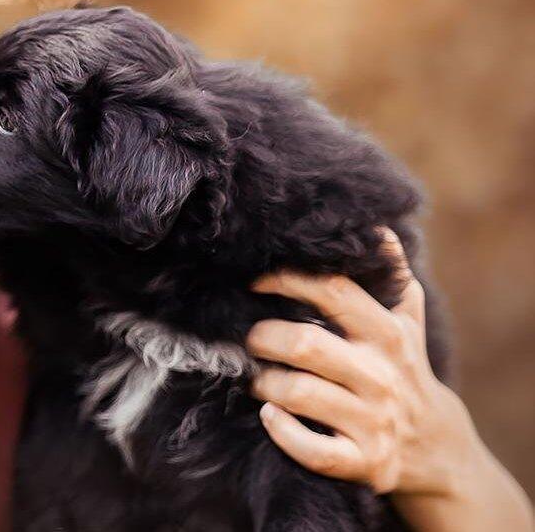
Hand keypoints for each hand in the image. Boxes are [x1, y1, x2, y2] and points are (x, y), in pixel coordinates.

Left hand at [246, 229, 531, 530]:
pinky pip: (313, 449)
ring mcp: (372, 421)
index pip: (333, 293)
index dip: (288, 279)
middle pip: (307, 345)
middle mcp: (381, 376)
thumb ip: (390, 277)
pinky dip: (283, 431)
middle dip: (265, 337)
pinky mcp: (364, 462)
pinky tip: (269, 415)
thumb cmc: (405, 372)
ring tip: (256, 378)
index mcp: (388, 335)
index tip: (254, 280)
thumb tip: (376, 227)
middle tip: (250, 338)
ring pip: (301, 394)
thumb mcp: (407, 324)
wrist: (438, 449)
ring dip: (265, 384)